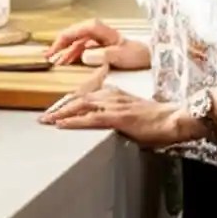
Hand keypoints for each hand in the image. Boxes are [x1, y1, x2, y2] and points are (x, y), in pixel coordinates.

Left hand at [38, 88, 205, 147]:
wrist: (173, 118)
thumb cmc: (156, 118)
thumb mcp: (130, 111)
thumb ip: (115, 112)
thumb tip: (103, 122)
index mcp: (113, 93)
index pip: (84, 96)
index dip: (66, 102)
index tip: (53, 109)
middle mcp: (110, 95)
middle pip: (77, 99)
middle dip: (58, 108)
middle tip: (43, 117)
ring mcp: (113, 105)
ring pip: (80, 107)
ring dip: (61, 114)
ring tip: (46, 121)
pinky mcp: (118, 117)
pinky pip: (91, 119)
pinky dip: (74, 121)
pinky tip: (62, 125)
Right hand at [43, 19, 150, 69]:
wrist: (150, 57)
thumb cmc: (136, 54)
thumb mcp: (120, 55)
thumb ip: (102, 55)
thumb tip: (83, 55)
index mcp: (98, 30)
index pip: (74, 32)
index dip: (61, 41)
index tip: (53, 52)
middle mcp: (95, 32)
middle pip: (72, 36)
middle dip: (59, 46)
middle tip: (48, 58)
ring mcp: (97, 39)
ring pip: (75, 43)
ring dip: (65, 51)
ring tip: (55, 62)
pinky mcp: (99, 47)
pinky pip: (81, 49)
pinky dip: (73, 55)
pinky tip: (67, 62)